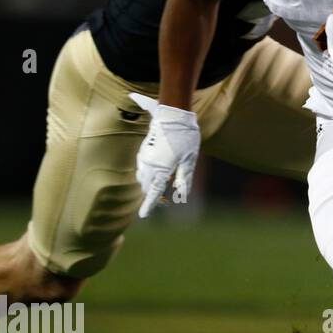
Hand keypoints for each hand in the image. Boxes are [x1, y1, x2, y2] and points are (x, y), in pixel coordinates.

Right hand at [130, 93, 200, 217]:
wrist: (173, 115)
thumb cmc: (185, 138)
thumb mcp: (190, 160)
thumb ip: (184, 178)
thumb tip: (182, 195)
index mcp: (161, 169)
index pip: (153, 192)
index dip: (149, 205)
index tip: (143, 216)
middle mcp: (149, 164)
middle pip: (147, 186)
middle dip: (152, 195)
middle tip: (164, 201)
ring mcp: (144, 157)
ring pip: (142, 177)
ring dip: (150, 184)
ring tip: (163, 186)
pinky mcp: (143, 150)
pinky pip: (143, 167)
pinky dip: (149, 173)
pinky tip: (160, 170)